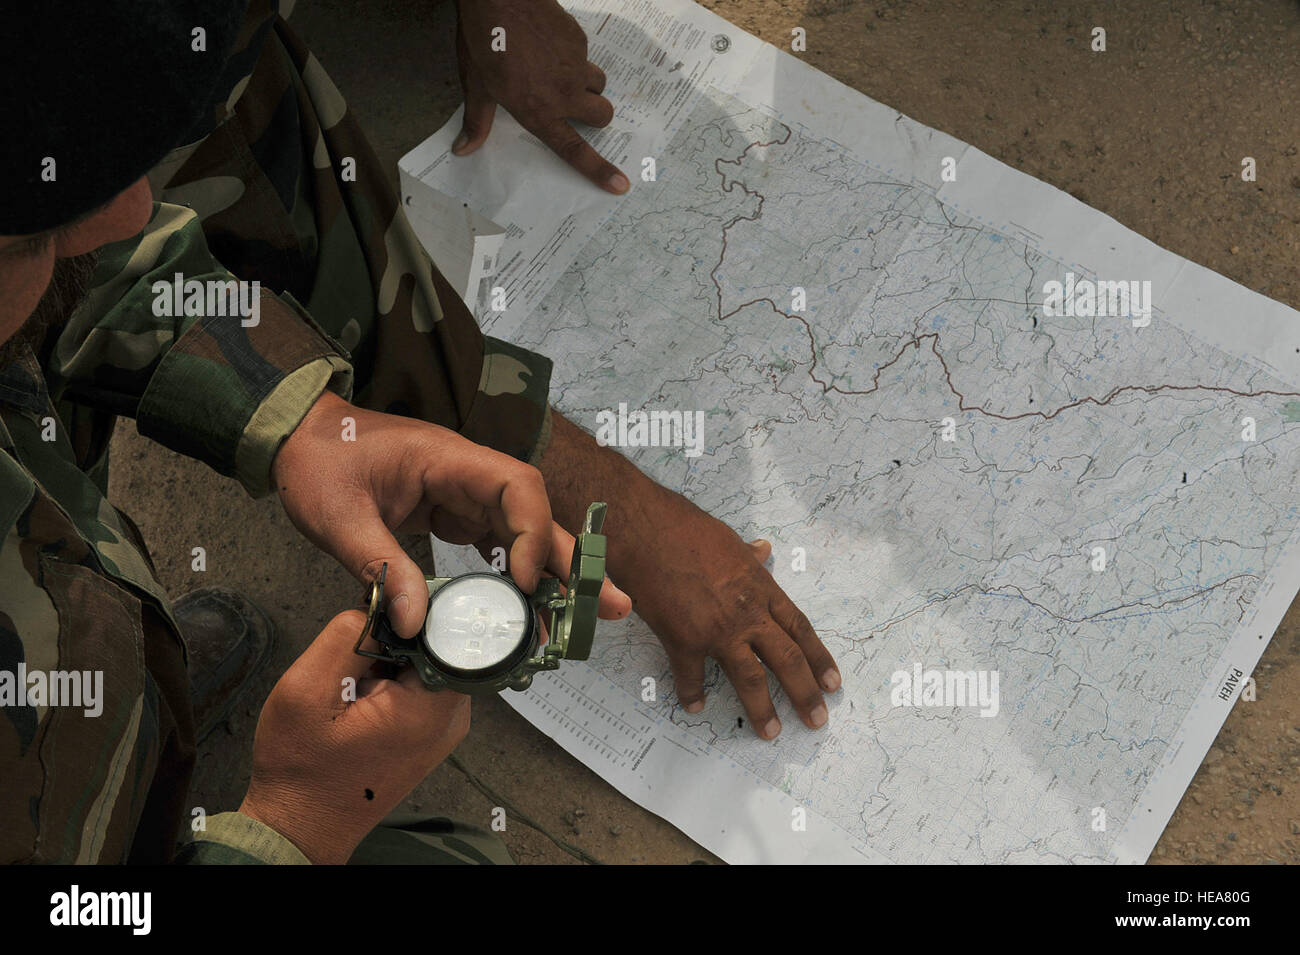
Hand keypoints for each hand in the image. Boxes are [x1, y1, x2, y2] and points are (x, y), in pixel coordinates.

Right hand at [239, 610, 469, 863]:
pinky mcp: (429, 734)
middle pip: (436, 645)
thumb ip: (347, 635)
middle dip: (394, 639)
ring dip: (389, 663)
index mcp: (429, 707)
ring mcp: (443, 729)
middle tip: (354, 665)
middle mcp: (450, 718)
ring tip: (354, 688)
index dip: (413, 610)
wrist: (300, 826)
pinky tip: (360, 702)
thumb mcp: (307, 689)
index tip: (377, 616)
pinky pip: (418, 687)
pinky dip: (389, 683)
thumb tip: (379, 605)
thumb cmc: (300, 769)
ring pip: (424, 664)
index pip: (447, 630)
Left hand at [272, 391, 630, 638]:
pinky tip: (533, 606)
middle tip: (611, 604)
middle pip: (537, 512)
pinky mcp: (453, 512)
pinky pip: (498, 542)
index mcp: (448, 459)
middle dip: (574, 559)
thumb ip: (379, 566)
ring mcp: (464, 494)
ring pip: (525, 531)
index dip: (534, 534)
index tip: (527, 582)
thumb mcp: (337, 516)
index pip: (518, 488)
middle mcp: (468, 474)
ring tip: (583, 616)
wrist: (297, 436)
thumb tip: (416, 624)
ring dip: (555, 572)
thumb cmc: (317, 461)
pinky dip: (518, 573)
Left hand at [451, 0, 627, 193]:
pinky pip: (586, 55)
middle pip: (602, 115)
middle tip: (577, 107)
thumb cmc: (485, 41)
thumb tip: (463, 149)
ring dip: (588, 85)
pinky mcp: (580, 41)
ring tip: (562, 74)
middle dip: (595, 115)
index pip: (574, 149)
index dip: (599, 170)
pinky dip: (574, 56)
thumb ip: (477, 120)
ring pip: (599, 83)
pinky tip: (551, 45)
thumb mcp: (477, 85)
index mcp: (539, 112)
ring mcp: (576, 66)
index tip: (621, 185)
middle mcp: (564, 93)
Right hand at [623, 492, 840, 739]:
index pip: (799, 629)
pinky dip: (692, 693)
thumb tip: (763, 550)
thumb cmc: (686, 528)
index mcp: (761, 588)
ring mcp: (717, 629)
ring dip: (762, 708)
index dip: (818, 657)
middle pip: (786, 659)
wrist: (647, 530)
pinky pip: (691, 675)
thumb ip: (749, 555)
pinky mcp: (684, 639)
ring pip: (749, 677)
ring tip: (772, 732)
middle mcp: (747, 613)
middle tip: (818, 720)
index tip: (833, 682)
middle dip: (805, 692)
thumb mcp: (728, 540)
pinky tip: (695, 707)